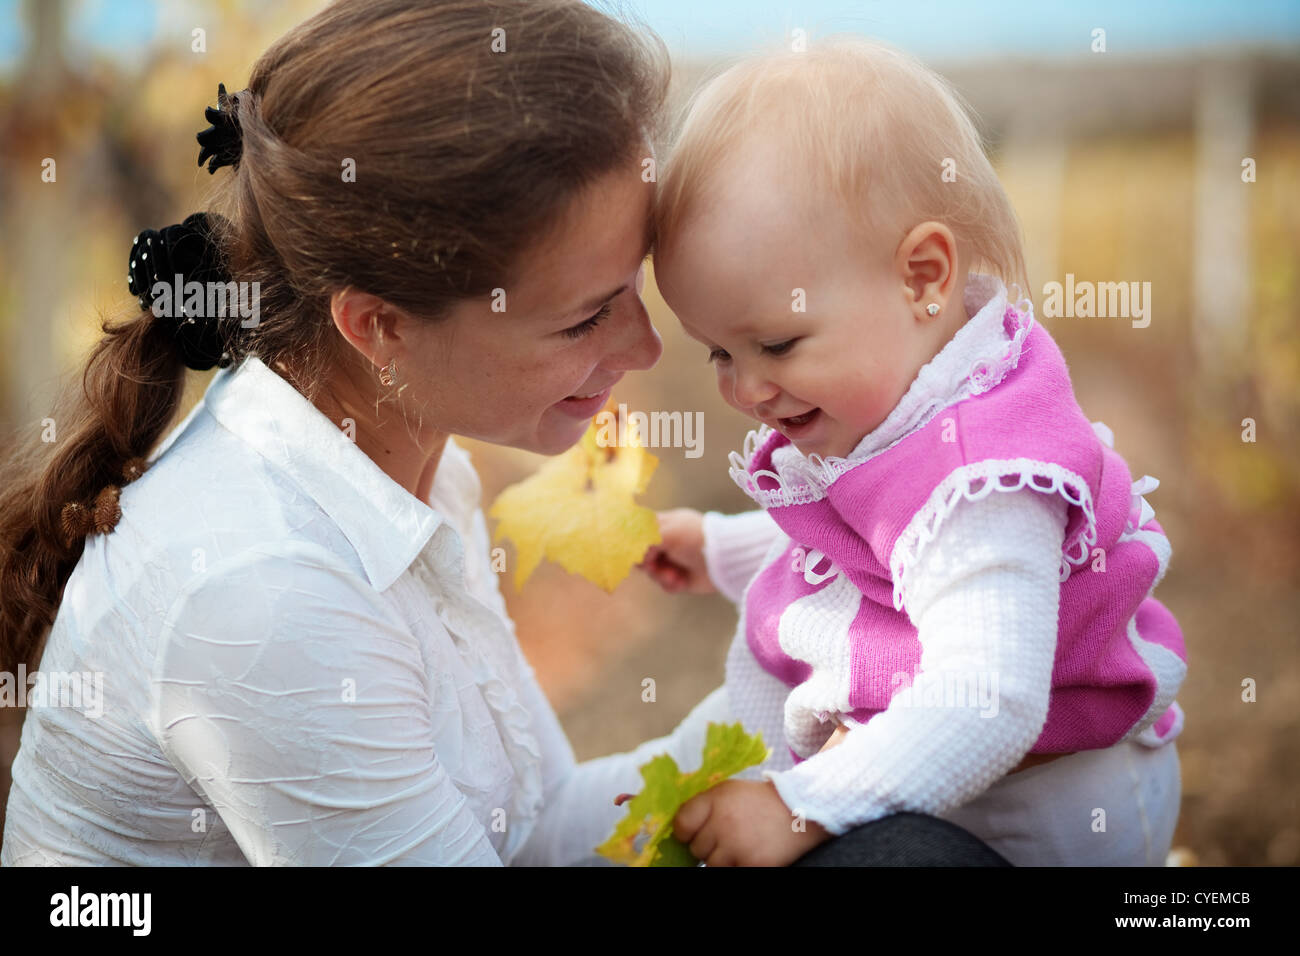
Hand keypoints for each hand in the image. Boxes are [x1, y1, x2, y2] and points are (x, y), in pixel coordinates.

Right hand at [636, 508, 715, 594]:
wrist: (724, 559)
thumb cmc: (696, 539)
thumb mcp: (667, 533)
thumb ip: (644, 538)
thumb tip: (631, 550)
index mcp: (666, 525)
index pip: (641, 531)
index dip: (634, 541)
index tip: (634, 549)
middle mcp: (668, 542)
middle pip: (642, 555)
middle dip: (646, 562)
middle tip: (652, 564)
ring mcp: (674, 560)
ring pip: (652, 572)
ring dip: (660, 575)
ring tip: (673, 575)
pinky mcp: (681, 578)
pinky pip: (664, 584)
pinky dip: (671, 584)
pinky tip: (681, 581)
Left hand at [672, 779, 831, 866]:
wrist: (800, 810)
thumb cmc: (759, 801)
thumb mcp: (729, 791)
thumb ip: (704, 806)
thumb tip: (678, 830)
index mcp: (716, 799)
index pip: (682, 824)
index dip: (685, 832)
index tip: (693, 833)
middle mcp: (724, 822)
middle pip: (696, 849)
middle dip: (709, 846)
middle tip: (729, 836)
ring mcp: (737, 846)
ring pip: (712, 865)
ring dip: (723, 859)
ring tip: (741, 844)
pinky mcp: (752, 865)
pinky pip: (730, 872)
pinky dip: (738, 865)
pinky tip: (750, 853)